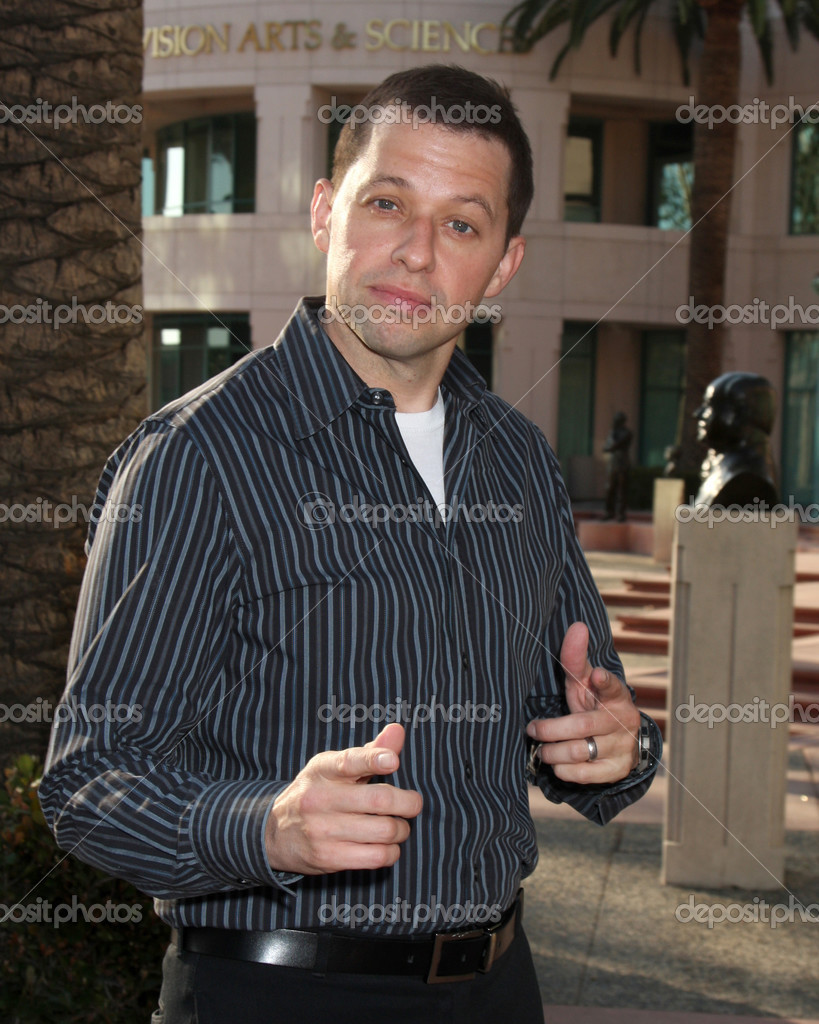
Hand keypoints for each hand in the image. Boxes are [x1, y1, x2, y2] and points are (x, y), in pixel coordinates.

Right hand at [265, 723, 422, 874]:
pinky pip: (376, 857)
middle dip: (408, 803)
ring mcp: (323, 830)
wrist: (275, 832)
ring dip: (402, 830)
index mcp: (324, 769)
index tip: (393, 762)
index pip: (350, 761)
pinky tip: (388, 846)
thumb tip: (398, 730)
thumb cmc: (318, 792)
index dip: (374, 759)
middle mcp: (321, 798)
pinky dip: (392, 852)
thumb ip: (370, 751)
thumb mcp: (334, 766)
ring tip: (398, 826)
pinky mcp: (328, 858)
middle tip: (413, 803)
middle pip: (379, 800)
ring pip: (384, 830)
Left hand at [526, 622, 639, 783]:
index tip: (596, 675)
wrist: (619, 741)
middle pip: (581, 725)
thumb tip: (577, 625)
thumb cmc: (594, 704)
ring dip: (552, 752)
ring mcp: (622, 747)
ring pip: (578, 752)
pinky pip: (583, 775)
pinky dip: (563, 770)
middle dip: (550, 729)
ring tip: (542, 749)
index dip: (604, 682)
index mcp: (615, 695)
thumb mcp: (584, 682)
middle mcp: (623, 721)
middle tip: (532, 728)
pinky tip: (557, 764)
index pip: (612, 686)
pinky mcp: (616, 770)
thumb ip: (575, 658)